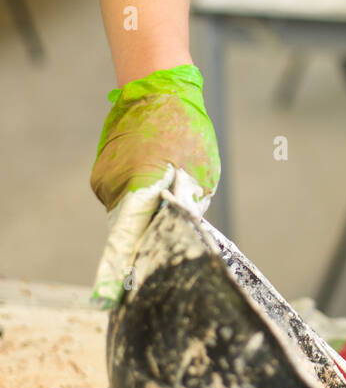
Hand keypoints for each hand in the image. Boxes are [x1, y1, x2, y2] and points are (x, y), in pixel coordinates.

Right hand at [90, 64, 219, 307]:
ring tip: (168, 178)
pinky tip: (154, 173)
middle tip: (174, 218)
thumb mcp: (202, 172)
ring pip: (127, 214)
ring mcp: (103, 182)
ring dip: (147, 210)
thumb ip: (188, 206)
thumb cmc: (185, 128)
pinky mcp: (101, 175)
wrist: (155, 88)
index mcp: (140, 187)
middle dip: (151, 233)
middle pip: (132, 230)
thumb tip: (181, 233)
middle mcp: (114, 188)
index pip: (126, 241)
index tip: (111, 300)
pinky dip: (138, 195)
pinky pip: (122, 198)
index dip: (119, 273)